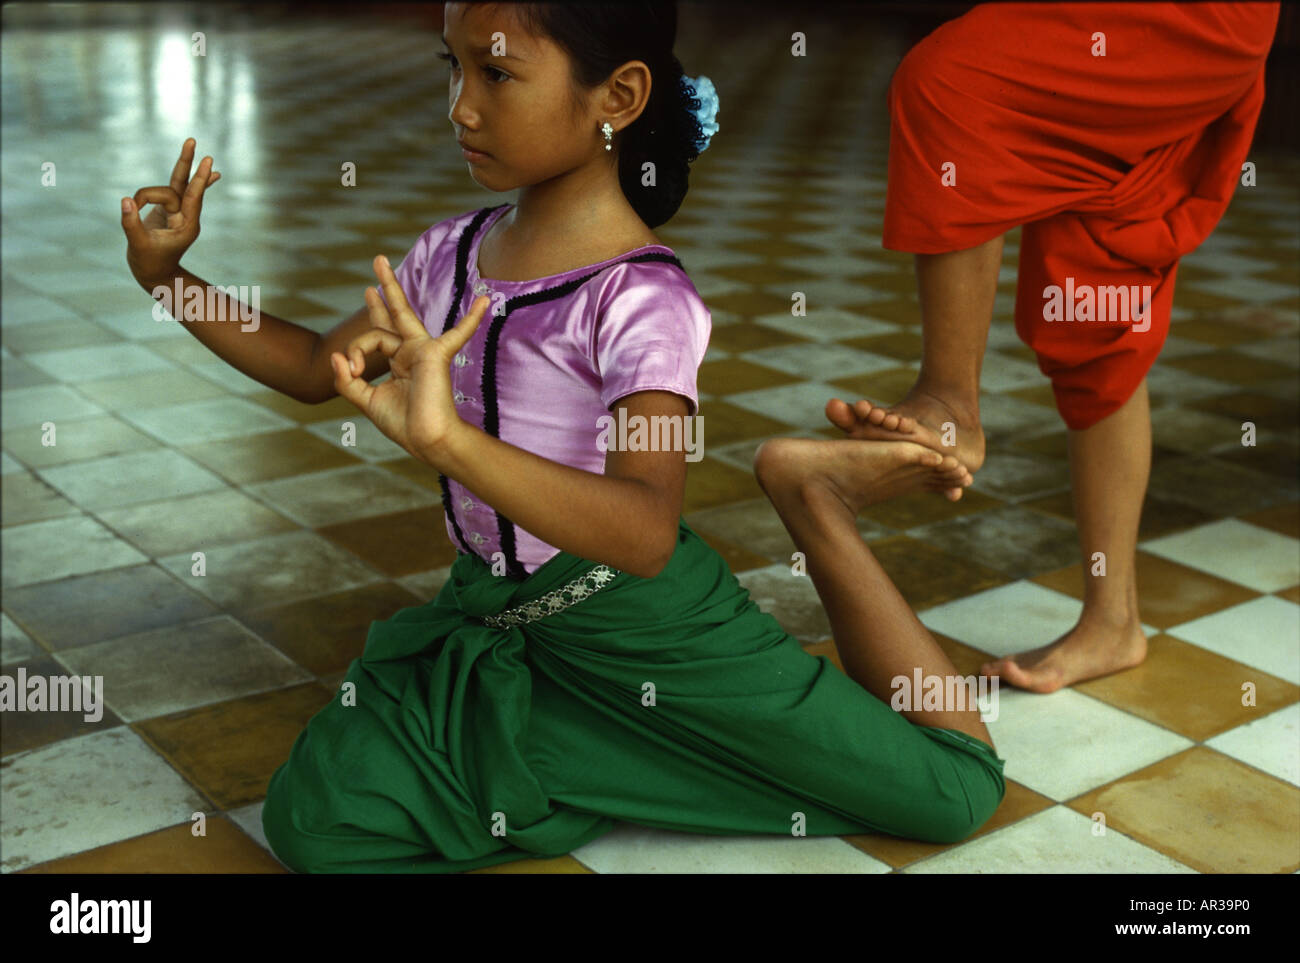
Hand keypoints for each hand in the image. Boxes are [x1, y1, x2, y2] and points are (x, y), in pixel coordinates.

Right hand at [121, 138, 220, 286]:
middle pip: (185, 185)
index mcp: (186, 226)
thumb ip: (131, 223)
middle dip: (189, 163)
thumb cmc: (148, 263)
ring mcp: (176, 212)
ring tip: (191, 142)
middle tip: (193, 141)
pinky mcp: (167, 210)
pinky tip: (206, 172)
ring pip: (175, 184)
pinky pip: (172, 189)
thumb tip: (125, 201)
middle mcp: (185, 216)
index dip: (199, 181)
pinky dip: (186, 179)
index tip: (210, 166)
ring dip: (183, 164)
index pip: (192, 198)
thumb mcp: (138, 245)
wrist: (155, 274)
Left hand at [331, 254, 489, 463]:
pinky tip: (486, 302)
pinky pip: (458, 333)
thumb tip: (335, 355)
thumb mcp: (365, 400)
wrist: (426, 440)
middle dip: (385, 288)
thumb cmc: (403, 425)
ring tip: (374, 279)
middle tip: (378, 259)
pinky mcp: (436, 354)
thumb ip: (347, 380)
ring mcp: (425, 351)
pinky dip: (472, 319)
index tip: (349, 366)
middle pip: (394, 314)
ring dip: (382, 301)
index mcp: (399, 363)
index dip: (356, 346)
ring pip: (395, 320)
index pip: (376, 338)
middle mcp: (412, 353)